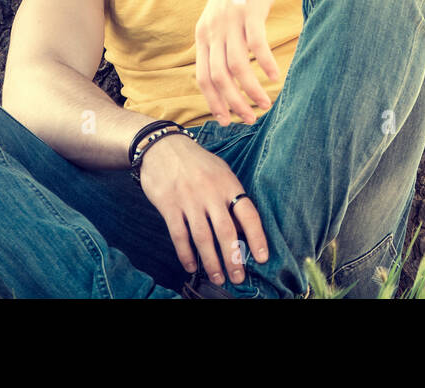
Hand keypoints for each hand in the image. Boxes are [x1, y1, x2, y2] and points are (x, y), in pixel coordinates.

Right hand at [139, 134, 268, 284]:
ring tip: (218, 277)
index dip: (257, 238)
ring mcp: (189, 201)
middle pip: (226, 232)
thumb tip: (243, 227)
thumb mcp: (221, 171)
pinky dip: (186, 254)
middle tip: (238, 278)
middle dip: (233, 258)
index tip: (262, 258)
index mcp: (228, 184)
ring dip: (212, 261)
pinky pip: (180, 235)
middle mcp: (211, 194)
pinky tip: (192, 267)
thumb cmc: (197, 162)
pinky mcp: (170, 206)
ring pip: (203, 238)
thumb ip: (231, 196)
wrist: (163, 147)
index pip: (248, 214)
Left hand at [195, 0, 284, 125]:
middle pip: (218, 77)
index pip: (202, 77)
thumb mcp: (221, 15)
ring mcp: (230, 19)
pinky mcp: (250, 10)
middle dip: (234, 103)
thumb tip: (225, 73)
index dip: (214, 102)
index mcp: (203, 34)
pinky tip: (276, 75)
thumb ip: (219, 41)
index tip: (228, 120)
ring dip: (251, 90)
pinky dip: (266, 64)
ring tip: (266, 103)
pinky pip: (257, 44)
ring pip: (236, 66)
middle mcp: (212, 28)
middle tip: (250, 119)